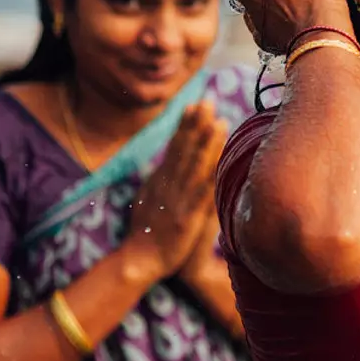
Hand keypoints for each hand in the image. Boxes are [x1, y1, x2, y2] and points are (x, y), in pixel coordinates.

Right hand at [123, 102, 227, 278]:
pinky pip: (201, 193)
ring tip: (219, 121)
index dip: (185, 125)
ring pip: (193, 166)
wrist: (139, 260)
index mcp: (159, 180)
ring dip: (206, 143)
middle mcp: (167, 185)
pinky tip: (220, 161)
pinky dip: (210, 175)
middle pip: (183, 149)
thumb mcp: (148, 200)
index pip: (174, 147)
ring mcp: (177, 200)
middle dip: (196, 124)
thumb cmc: (146, 232)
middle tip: (208, 101)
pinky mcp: (186, 218)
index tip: (195, 105)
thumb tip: (166, 164)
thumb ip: (159, 181)